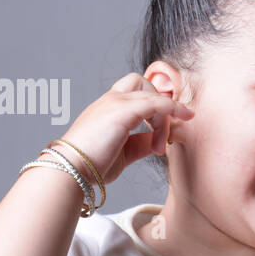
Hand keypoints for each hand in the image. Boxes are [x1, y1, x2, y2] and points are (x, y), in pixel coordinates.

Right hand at [57, 72, 194, 186]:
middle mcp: (110, 101)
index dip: (155, 105)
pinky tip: (182, 118)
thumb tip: (159, 142)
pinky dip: (171, 108)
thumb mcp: (124, 153)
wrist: (72, 170)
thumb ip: (142, 144)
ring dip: (165, 118)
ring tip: (161, 146)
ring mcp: (114, 103)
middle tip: (164, 137)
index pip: (135, 92)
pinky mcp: (122, 111)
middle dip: (160, 103)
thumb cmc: (92, 165)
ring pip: (152, 94)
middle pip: (143, 85)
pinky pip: (155, 101)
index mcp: (107, 108)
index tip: (165, 131)